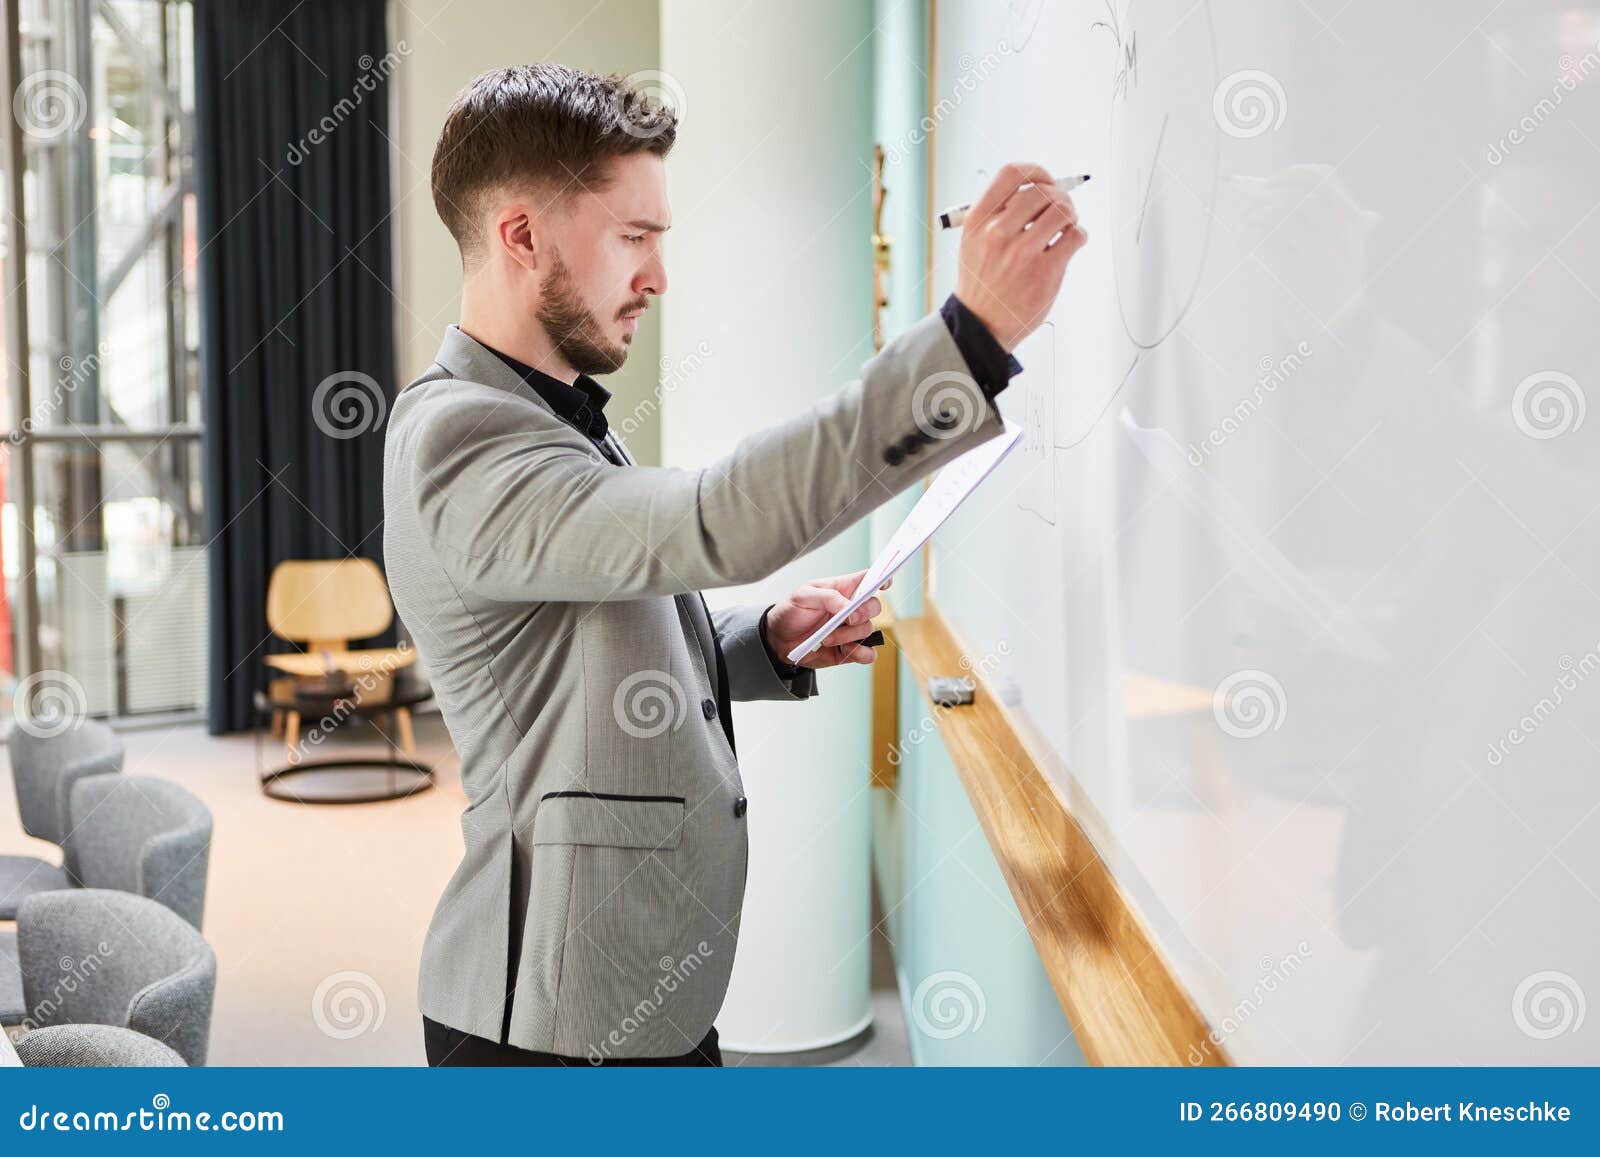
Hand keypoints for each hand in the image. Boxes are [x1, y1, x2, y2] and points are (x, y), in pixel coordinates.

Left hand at [764, 570, 892, 668]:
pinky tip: (846, 651)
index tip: (885, 582)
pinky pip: (868, 654)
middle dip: (864, 612)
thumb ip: (829, 597)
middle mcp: (852, 609)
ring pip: (868, 630)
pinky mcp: (850, 651)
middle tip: (848, 618)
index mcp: (843, 589)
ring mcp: (852, 630)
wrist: (779, 640)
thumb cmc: (791, 612)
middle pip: (874, 606)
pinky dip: (861, 653)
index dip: (882, 577)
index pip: (869, 579)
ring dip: (848, 635)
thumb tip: (849, 607)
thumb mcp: (803, 596)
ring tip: (826, 637)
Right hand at [955, 162, 1088, 351]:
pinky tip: (1068, 244)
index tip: (1045, 181)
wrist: (981, 324)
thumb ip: (998, 212)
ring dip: (1071, 214)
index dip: (1036, 171)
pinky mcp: (1045, 273)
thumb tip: (1040, 186)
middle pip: (1042, 190)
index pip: (1012, 174)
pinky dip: (1078, 234)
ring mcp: (1021, 254)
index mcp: (978, 221)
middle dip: (1059, 195)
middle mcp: (997, 234)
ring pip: (1063, 210)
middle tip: (1061, 208)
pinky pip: (1076, 236)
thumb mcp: (973, 241)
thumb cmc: (983, 281)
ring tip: (1065, 226)